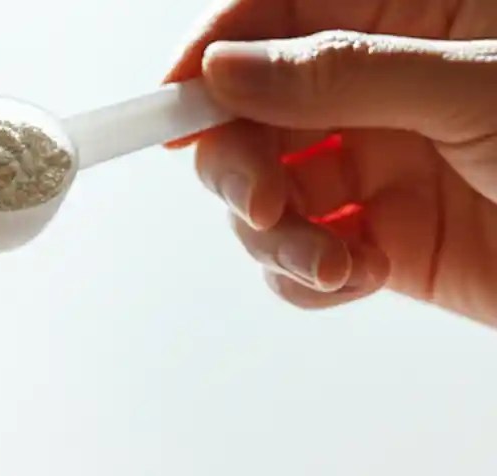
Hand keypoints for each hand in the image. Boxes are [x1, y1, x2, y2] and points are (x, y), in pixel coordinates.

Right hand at [166, 1, 496, 323]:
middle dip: (239, 167)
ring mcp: (381, 171)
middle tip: (258, 203)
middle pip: (252, 116)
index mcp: (409, 22)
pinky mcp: (389, 246)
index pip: (278, 15)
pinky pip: (303, 264)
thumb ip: (344, 74)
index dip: (214, 51)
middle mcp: (381, 94)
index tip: (176, 102)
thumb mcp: (475, 89)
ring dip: (277, 240)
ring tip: (329, 263)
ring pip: (269, 198)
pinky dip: (309, 281)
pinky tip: (362, 276)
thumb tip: (226, 68)